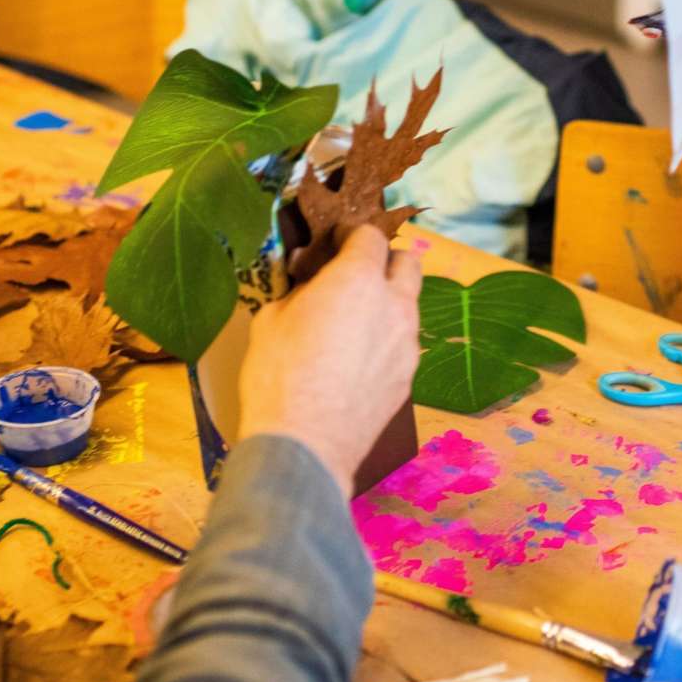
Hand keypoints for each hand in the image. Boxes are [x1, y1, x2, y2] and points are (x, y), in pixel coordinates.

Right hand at [237, 225, 423, 497]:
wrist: (305, 444)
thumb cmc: (278, 375)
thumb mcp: (271, 318)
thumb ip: (300, 291)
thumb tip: (309, 286)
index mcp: (358, 279)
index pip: (369, 237)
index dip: (350, 237)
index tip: (333, 246)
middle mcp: (394, 304)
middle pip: (407, 263)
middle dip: (385, 262)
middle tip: (355, 276)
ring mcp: (407, 342)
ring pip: (409, 305)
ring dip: (388, 302)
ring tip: (355, 322)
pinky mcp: (409, 376)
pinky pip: (403, 343)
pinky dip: (387, 339)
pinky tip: (358, 359)